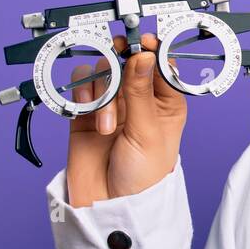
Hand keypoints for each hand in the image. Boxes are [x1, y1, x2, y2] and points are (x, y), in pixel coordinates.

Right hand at [65, 32, 187, 207]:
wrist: (109, 206)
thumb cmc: (142, 177)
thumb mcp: (147, 133)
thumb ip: (140, 92)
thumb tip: (143, 55)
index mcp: (166, 103)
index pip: (160, 64)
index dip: (152, 49)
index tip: (142, 42)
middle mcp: (139, 99)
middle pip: (128, 61)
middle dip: (121, 64)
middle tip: (117, 63)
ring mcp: (112, 104)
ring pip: (104, 71)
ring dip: (102, 91)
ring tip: (106, 125)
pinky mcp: (86, 111)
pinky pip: (82, 86)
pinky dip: (83, 94)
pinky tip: (88, 114)